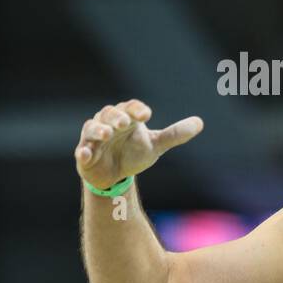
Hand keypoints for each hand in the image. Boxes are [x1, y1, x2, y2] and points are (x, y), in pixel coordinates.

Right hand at [74, 99, 202, 189]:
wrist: (115, 175)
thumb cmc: (134, 153)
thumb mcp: (156, 145)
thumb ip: (175, 134)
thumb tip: (200, 123)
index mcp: (127, 118)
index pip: (131, 107)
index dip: (137, 109)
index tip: (147, 114)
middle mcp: (108, 124)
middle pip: (109, 114)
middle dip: (116, 117)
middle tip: (125, 122)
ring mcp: (94, 138)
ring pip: (92, 128)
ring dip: (98, 130)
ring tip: (106, 134)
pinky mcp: (84, 154)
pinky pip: (82, 150)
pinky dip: (83, 151)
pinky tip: (86, 154)